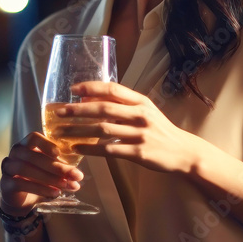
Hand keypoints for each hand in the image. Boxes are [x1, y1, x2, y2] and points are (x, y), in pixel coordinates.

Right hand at [0, 132, 83, 215]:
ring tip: (65, 185)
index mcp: (26, 145)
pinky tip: (54, 193)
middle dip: (55, 166)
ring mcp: (8, 168)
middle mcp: (15, 153)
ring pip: (25, 168)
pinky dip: (40, 188)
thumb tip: (78, 176)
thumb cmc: (36, 180)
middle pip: (32, 155)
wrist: (20, 199)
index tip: (60, 153)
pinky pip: (20, 183)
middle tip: (74, 175)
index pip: (33, 138)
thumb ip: (61, 171)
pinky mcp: (5, 183)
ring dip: (48, 178)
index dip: (46, 144)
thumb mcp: (50, 172)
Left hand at [56, 81, 199, 174]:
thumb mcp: (145, 112)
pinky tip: (76, 149)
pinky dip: (90, 149)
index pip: (113, 90)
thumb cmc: (159, 130)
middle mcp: (141, 115)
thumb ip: (121, 105)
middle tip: (58, 112)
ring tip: (61, 132)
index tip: (72, 90)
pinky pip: (109, 150)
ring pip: (103, 130)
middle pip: (104, 109)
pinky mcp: (139, 153)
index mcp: (141, 102)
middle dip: (78, 110)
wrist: (184, 152)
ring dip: (79, 131)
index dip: (91, 88)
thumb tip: (88, 99)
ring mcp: (141, 134)